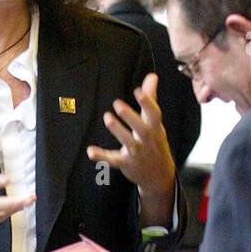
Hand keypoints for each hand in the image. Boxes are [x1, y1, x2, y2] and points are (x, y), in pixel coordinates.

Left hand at [86, 72, 175, 222]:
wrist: (159, 175)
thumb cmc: (154, 143)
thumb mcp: (155, 122)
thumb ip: (150, 99)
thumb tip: (152, 76)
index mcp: (155, 128)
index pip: (154, 114)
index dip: (147, 103)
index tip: (138, 91)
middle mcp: (147, 141)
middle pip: (141, 128)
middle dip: (130, 116)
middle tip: (117, 104)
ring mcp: (137, 154)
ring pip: (128, 143)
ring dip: (118, 131)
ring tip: (107, 117)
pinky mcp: (126, 164)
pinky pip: (113, 161)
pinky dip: (102, 157)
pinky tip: (91, 151)